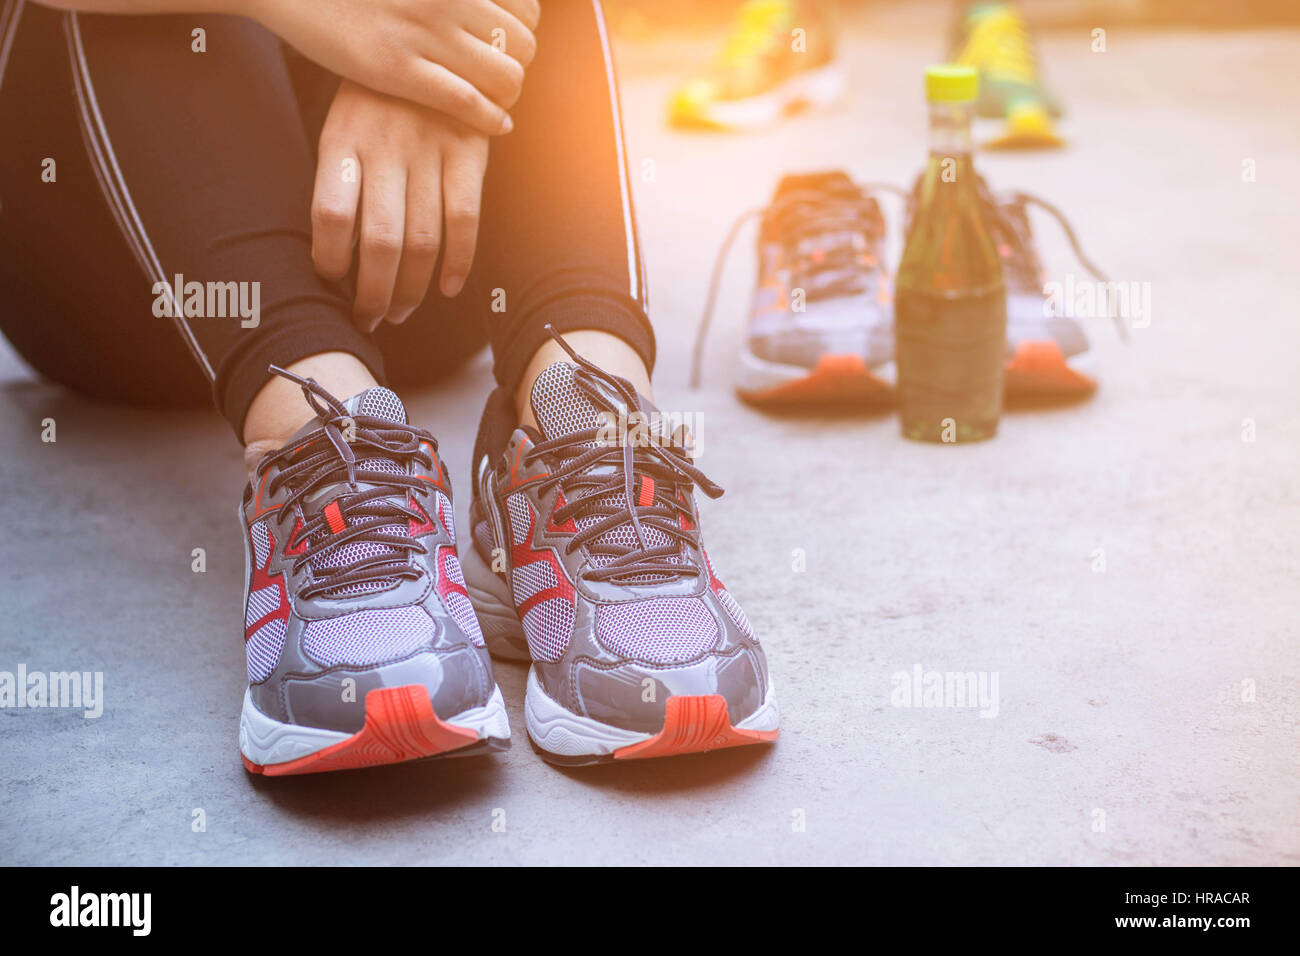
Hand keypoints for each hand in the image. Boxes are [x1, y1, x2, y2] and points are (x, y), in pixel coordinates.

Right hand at [251, 0, 539, 136]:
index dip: (523, 33)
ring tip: (492, 100)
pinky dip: (490, 119)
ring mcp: (424, 33)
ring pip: (505, 77)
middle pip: (522, 46)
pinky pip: (467, 102)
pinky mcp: (398, 69)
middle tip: (497, 78)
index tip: (504, 45)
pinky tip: (495, 125)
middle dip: (517, 67)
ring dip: (507, 96)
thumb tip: (479, 11)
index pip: (527, 10)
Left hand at [311, 80, 489, 330]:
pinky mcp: (468, 153)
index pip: (331, 215)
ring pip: (423, 241)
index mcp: (342, 140)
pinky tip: (448, 288)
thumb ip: (342, 181)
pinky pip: (465, 220)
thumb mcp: (342, 127)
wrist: (429, 47)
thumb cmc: (377, 104)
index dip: (330, 261)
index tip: (332, 281)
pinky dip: (459, 263)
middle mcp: (385, 147)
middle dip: (374, 295)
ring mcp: (430, 150)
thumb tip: (339, 258)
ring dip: (411, 290)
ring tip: (400, 312)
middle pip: (380, 242)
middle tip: (369, 319)